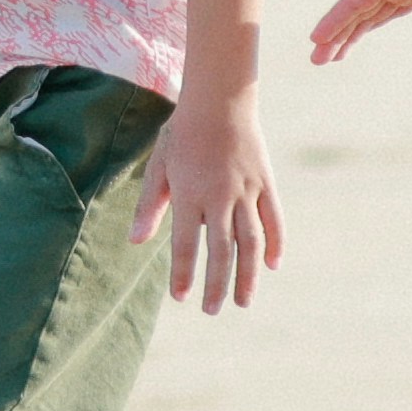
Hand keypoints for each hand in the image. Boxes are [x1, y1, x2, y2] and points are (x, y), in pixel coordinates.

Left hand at [135, 99, 279, 311]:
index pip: (184, 244)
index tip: (181, 298)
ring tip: (243, 301)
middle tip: (212, 311)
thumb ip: (149, 205)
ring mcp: (246, 190)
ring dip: (247, 274)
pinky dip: (275, 243)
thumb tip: (135, 241)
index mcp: (189, 193)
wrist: (221, 100)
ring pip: (250, 241)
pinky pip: (274, 219)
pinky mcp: (265, 183)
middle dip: (216, 284)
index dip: (183, 273)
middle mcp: (219, 196)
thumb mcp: (159, 165)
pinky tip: (272, 265)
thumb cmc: (183, 133)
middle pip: (220, 250)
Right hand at [307, 0, 411, 65]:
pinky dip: (369, 26)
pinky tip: (362, 33)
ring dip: (348, 35)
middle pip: (355, 14)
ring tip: (332, 56)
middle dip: (335, 36)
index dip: (333, 23)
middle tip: (315, 61)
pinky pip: (385, 15)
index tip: (315, 42)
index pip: (353, 4)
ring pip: (367, 17)